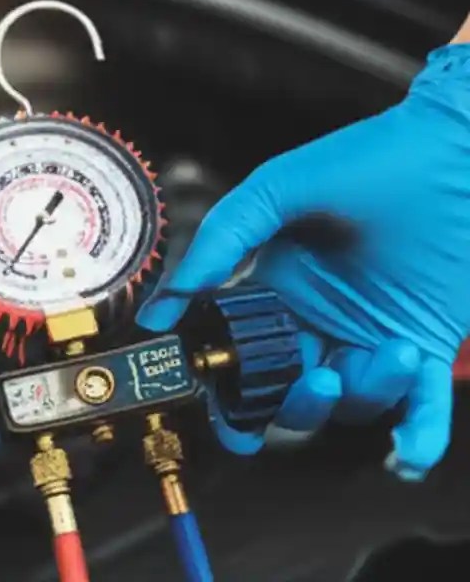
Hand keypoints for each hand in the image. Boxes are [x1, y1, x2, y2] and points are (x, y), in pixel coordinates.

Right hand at [138, 43, 469, 480]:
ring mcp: (369, 336)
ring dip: (366, 395)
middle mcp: (315, 321)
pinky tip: (410, 455)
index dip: (222, 391)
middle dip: (294, 403)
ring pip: (351, 404)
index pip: (234, 355)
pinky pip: (419, 407)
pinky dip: (416, 438)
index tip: (220, 409)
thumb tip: (163, 306)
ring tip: (395, 352)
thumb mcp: (276, 191)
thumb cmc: (368, 159)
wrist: (455, 149)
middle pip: (286, 394)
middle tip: (316, 381)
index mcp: (272, 290)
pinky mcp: (423, 341)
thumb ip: (220, 244)